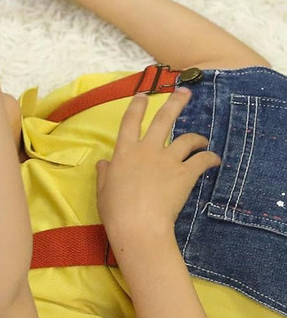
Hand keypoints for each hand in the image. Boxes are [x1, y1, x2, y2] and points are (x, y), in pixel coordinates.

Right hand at [96, 89, 220, 246]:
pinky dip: (210, 158)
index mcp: (124, 152)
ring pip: (187, 139)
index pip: (130, 122)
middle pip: (163, 119)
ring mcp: (167, 160)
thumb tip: (103, 163)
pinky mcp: (184, 173)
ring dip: (197, 137)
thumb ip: (105, 173)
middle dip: (175, 102)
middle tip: (185, 92)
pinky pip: (202, 160)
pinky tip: (215, 160)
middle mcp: (147, 150)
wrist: (138, 225)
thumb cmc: (115, 210)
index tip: (142, 95)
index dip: (137, 106)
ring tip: (202, 140)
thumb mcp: (103, 190)